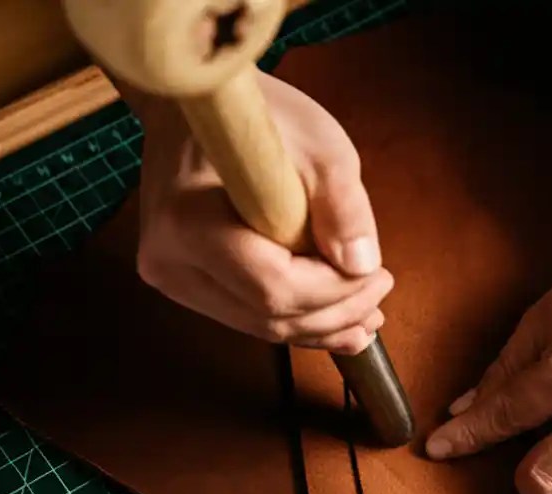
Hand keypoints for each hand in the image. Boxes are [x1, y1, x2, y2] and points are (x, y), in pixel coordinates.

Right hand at [133, 71, 391, 353]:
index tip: (377, 273)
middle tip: (381, 290)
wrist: (193, 109)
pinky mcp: (187, 283)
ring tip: (368, 315)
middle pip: (268, 316)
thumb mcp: (317, 144)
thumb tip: (362, 265)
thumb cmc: (252, 115)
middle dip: (335, 312)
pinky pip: (249, 316)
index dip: (334, 291)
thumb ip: (343, 207)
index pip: (274, 287)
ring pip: (260, 326)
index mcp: (188, 222)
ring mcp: (174, 277)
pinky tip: (338, 322)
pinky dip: (297, 320)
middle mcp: (170, 261)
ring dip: (320, 326)